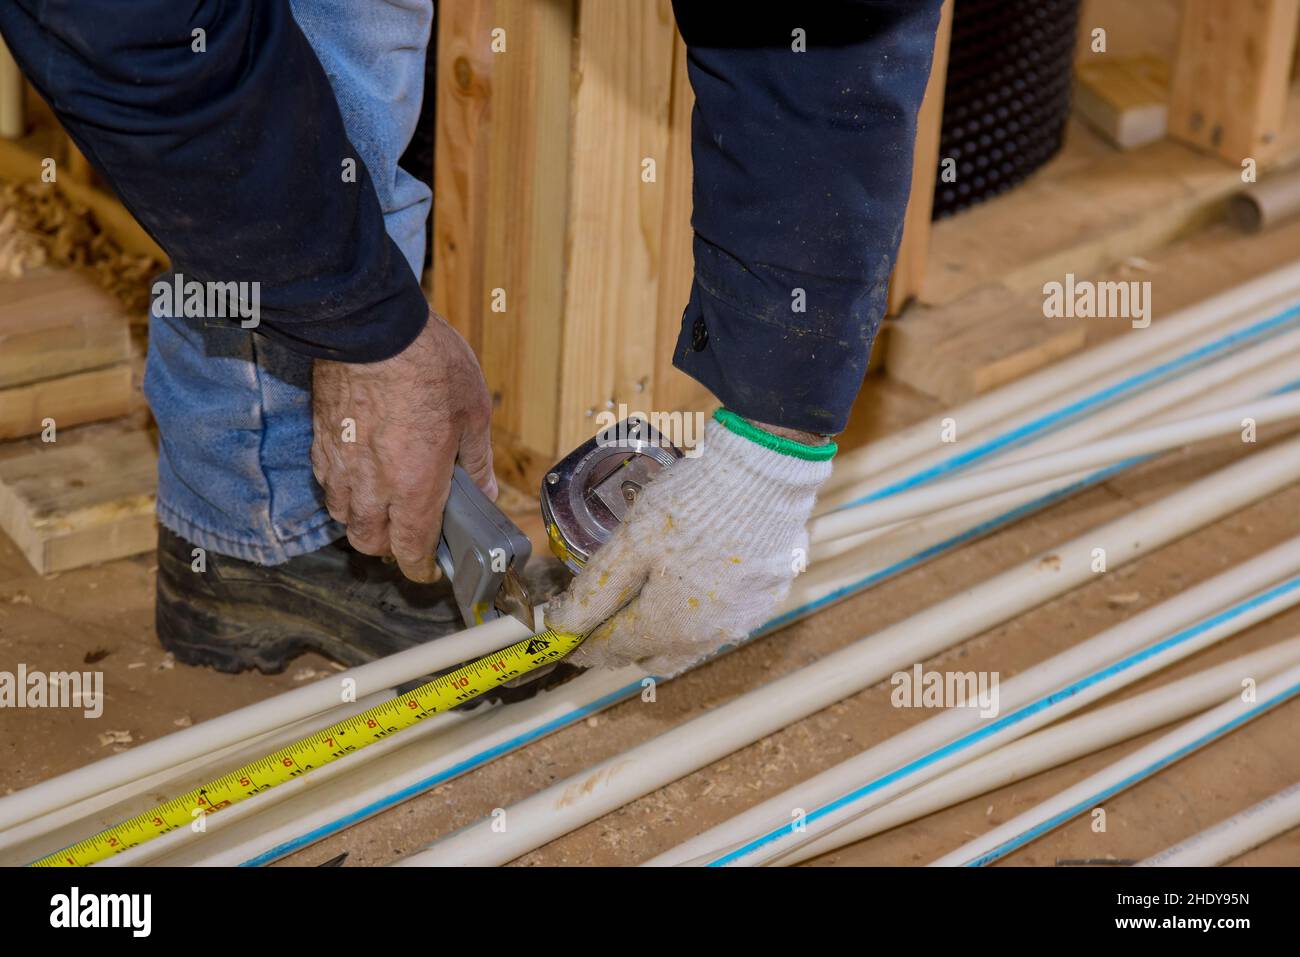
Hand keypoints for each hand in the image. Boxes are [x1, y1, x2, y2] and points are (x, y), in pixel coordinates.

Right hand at [311, 308, 495, 581]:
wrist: (371, 325)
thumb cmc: (429, 365)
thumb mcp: (473, 412)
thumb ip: (477, 460)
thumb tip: (484, 491)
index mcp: (415, 486)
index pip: (411, 549)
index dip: (421, 567)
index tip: (430, 568)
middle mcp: (373, 485)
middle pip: (370, 542)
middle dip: (391, 548)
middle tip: (412, 534)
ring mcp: (341, 464)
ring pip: (344, 516)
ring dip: (365, 520)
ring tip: (387, 503)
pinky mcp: (321, 441)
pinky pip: (328, 483)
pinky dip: (344, 490)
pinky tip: (361, 472)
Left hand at [545, 410, 834, 675]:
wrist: (764, 472)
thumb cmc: (692, 502)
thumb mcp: (630, 542)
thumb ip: (595, 592)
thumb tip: (561, 627)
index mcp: (666, 625)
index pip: (610, 649)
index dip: (581, 643)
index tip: (564, 635)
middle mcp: (704, 637)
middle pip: (650, 655)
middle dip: (622, 641)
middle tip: (604, 613)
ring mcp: (738, 621)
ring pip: (687, 643)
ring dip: (661, 629)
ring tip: (647, 592)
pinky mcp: (763, 600)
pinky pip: (720, 622)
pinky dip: (697, 612)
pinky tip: (692, 577)